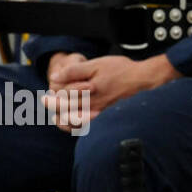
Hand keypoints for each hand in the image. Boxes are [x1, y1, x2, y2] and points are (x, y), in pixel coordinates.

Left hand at [45, 53, 180, 131]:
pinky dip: (76, 127)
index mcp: (87, 92)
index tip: (47, 94)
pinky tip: (73, 122)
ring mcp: (99, 113)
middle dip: (54, 106)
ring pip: (73, 123)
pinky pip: (86, 128)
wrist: (144, 79)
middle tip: (47, 102)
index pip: (61, 99)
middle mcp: (91, 106)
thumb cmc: (121, 70)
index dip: (52, 96)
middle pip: (64, 111)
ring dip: (62, 119)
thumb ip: (75, 71)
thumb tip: (55, 77)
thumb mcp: (97, 64)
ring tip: (56, 115)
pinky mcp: (105, 116)